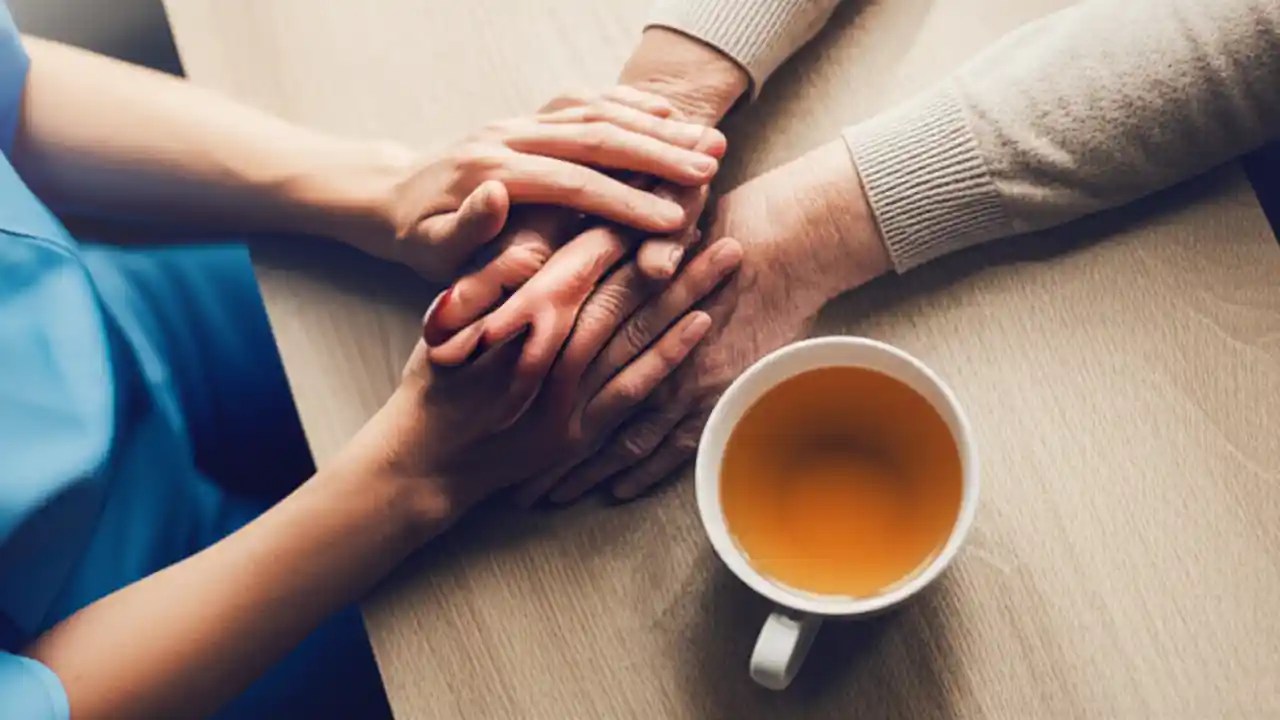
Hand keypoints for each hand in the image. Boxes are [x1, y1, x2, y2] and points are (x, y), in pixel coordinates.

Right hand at [334, 236, 743, 531]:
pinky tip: (703, 323)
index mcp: (519, 314)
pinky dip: (669, 356)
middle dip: (670, 241)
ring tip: (727, 253)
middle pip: (624, 283)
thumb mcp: (450, 319)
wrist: (425, 461)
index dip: (627, 216)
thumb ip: (494, 279)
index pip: (585, 253)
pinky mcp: (581, 432)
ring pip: (639, 330)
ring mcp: (570, 393)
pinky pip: (634, 390)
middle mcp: (551, 348)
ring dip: (687, 290)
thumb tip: (531, 240)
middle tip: (710, 201)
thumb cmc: (437, 378)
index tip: (660, 184)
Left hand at [423, 29, 747, 341]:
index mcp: (491, 172)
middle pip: (594, 135)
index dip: (625, 200)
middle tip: (710, 167)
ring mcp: (520, 120)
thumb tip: (496, 191)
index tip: (673, 219)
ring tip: (706, 137)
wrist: (389, 195)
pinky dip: (627, 101)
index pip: (571, 184)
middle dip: (657, 152)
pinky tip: (666, 110)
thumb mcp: (429, 249)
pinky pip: (584, 99)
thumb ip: (465, 227)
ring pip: (596, 110)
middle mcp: (509, 136)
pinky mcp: (527, 117)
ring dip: (654, 122)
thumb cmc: (415, 238)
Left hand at [522, 141, 893, 503]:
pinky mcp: (711, 396)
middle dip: (539, 454)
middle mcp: (640, 359)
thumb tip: (607, 272)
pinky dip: (640, 472)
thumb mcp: (653, 227)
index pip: (551, 371)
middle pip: (574, 417)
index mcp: (612, 316)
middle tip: (507, 485)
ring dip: (582, 473)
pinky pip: (669, 448)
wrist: (785, 243)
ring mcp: (677, 385)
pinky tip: (616, 491)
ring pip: (616, 442)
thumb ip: (619, 250)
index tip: (481, 429)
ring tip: (547, 498)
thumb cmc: (715, 226)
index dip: (517, 402)